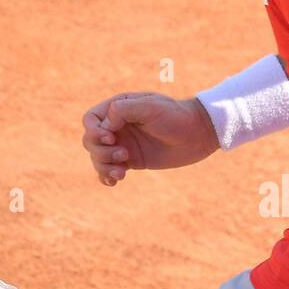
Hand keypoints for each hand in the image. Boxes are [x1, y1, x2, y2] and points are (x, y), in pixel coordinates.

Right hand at [81, 92, 220, 186]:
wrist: (198, 134)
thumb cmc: (175, 116)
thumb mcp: (150, 107)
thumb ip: (123, 110)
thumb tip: (104, 126)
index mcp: (118, 108)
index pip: (90, 120)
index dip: (94, 131)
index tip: (111, 137)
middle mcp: (118, 126)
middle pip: (90, 141)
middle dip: (101, 151)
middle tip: (124, 154)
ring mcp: (124, 144)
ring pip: (98, 157)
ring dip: (104, 166)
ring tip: (122, 171)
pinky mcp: (132, 161)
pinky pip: (109, 170)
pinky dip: (106, 177)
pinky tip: (115, 181)